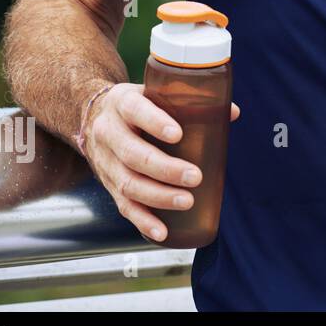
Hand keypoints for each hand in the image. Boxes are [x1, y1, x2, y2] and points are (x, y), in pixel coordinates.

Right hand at [80, 81, 240, 243]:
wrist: (94, 117)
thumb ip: (191, 101)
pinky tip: (162, 232)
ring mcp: (106, 161)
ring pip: (127, 183)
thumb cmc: (137, 106)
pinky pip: (123, 205)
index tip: (178, 134)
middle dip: (164, 169)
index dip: (154, 122)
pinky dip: (143, 220)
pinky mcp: (108, 184)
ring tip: (187, 201)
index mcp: (123, 104)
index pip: (135, 110)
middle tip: (195, 177)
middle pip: (132, 154)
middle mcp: (109, 133)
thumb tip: (232, 113)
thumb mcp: (154, 94)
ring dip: (158, 196)